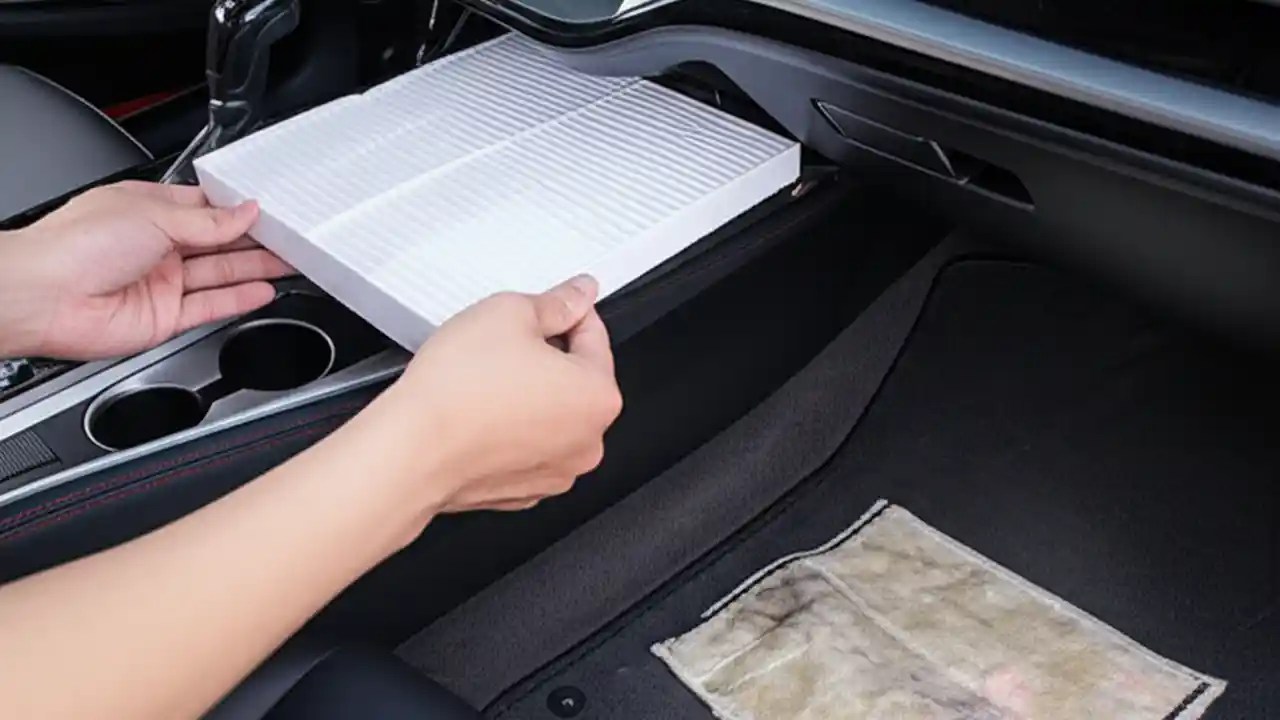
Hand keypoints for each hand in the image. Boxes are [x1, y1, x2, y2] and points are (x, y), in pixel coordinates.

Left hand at [0, 181, 292, 359]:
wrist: (42, 297)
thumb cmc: (75, 245)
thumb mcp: (153, 215)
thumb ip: (208, 221)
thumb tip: (245, 213)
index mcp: (147, 211)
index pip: (206, 209)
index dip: (239, 211)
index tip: (272, 211)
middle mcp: (155, 247)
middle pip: (218, 244)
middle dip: (255, 241)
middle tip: (293, 238)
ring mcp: (160, 283)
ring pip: (219, 275)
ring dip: (255, 269)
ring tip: (291, 262)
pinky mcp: (163, 317)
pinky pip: (209, 307)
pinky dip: (238, 300)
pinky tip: (263, 291)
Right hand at [346, 275, 622, 516]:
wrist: (413, 452)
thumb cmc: (458, 392)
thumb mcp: (510, 313)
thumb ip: (556, 303)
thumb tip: (578, 296)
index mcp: (598, 397)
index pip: (595, 338)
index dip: (569, 312)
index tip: (553, 305)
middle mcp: (588, 442)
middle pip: (576, 380)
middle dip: (547, 357)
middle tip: (507, 342)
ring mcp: (556, 471)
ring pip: (550, 415)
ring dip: (529, 393)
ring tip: (487, 378)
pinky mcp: (522, 489)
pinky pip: (525, 445)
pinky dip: (510, 427)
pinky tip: (481, 411)